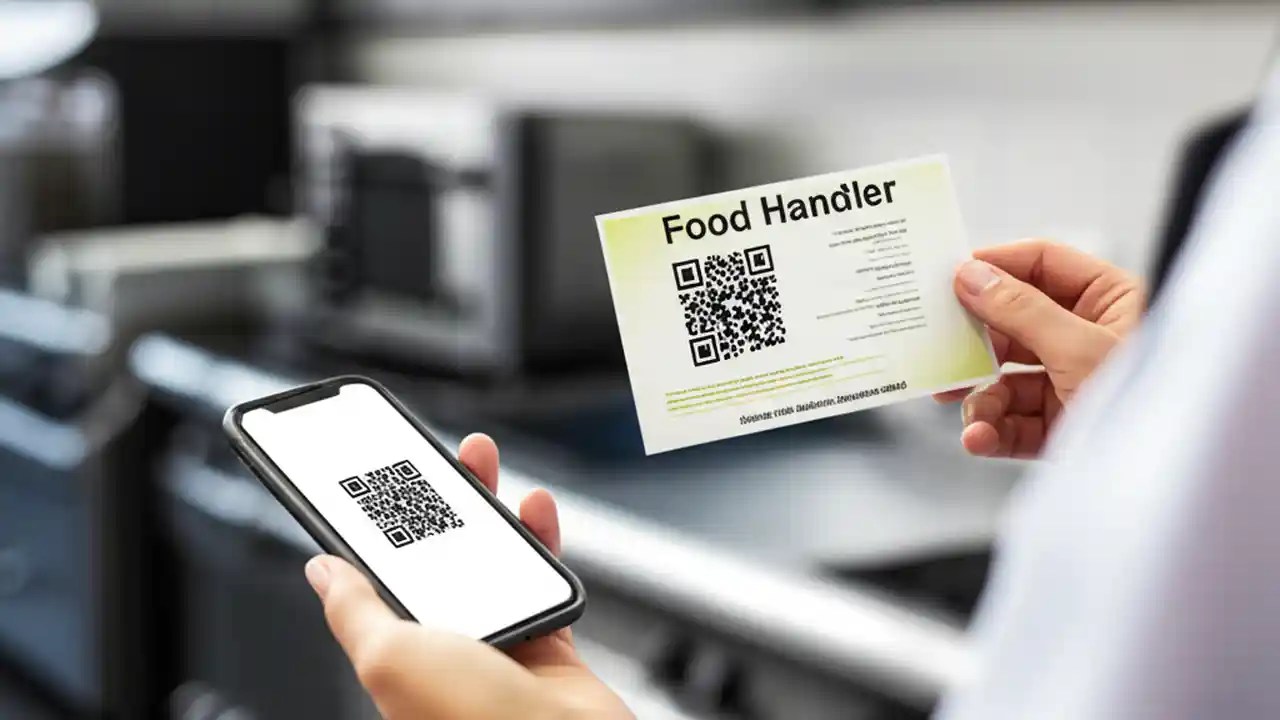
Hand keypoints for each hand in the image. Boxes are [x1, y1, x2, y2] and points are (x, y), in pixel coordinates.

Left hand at [303, 433, 632, 719]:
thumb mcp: (389, 657)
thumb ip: (354, 610)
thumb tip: (321, 571)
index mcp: (398, 656)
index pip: (376, 580)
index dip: (374, 530)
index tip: (370, 484)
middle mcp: (447, 650)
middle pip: (436, 560)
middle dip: (432, 506)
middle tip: (431, 461)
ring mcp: (499, 645)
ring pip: (490, 561)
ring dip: (487, 509)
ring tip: (479, 463)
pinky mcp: (548, 644)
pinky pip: (542, 577)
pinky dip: (541, 538)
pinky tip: (534, 508)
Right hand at [935, 240, 1144, 457]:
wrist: (1165, 474)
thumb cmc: (1149, 404)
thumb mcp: (1079, 348)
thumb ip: (1021, 310)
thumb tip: (972, 276)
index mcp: (1111, 301)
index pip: (1042, 265)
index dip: (994, 267)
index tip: (947, 277)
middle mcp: (1090, 338)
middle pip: (1013, 326)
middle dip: (976, 348)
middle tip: (939, 353)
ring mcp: (1073, 383)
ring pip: (1007, 381)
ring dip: (983, 402)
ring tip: (973, 419)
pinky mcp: (1062, 426)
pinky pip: (1014, 422)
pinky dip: (993, 432)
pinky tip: (979, 440)